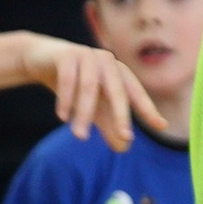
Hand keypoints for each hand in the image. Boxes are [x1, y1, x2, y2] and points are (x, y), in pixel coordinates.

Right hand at [21, 36, 164, 148]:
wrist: (41, 61)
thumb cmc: (75, 84)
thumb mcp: (93, 108)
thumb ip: (109, 126)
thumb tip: (124, 148)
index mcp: (119, 73)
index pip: (136, 94)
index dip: (148, 110)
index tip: (161, 126)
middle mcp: (107, 62)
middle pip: (118, 90)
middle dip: (121, 115)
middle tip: (125, 138)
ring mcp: (87, 55)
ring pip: (89, 87)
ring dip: (85, 114)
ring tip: (80, 136)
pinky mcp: (67, 55)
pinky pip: (68, 79)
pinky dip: (66, 100)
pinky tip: (63, 117)